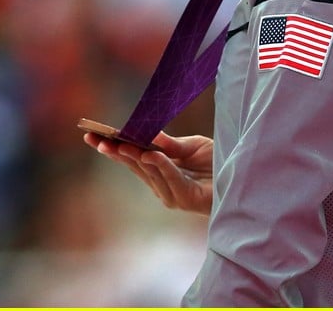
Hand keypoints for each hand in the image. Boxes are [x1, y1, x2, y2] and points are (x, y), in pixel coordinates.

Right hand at [83, 130, 213, 215]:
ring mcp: (172, 194)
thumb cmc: (216, 162)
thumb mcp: (190, 146)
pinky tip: (150, 154)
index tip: (91, 134)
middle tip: (95, 138)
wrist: (241, 177)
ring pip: (149, 172)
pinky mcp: (187, 199)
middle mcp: (161, 186)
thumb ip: (170, 144)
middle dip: (114, 151)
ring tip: (120, 142)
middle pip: (133, 165)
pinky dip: (161, 166)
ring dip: (134, 156)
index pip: (130, 158)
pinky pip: (172, 180)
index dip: (112, 146)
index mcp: (158, 171)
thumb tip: (147, 133)